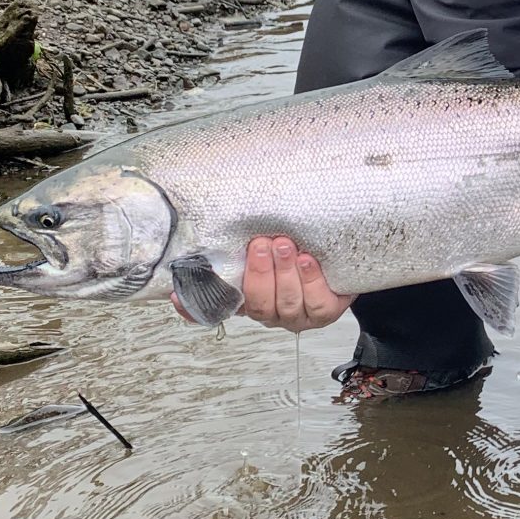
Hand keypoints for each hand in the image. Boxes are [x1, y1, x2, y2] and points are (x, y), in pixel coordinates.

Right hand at [171, 235, 353, 331]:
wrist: (341, 255)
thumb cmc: (298, 245)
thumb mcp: (268, 238)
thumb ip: (246, 233)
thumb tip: (223, 203)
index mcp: (247, 296)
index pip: (215, 306)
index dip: (195, 307)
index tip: (178, 295)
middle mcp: (269, 310)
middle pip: (258, 304)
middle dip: (259, 274)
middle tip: (261, 244)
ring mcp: (296, 315)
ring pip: (286, 303)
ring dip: (285, 272)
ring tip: (285, 245)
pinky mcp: (324, 313)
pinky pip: (317, 303)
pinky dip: (311, 281)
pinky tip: (308, 261)